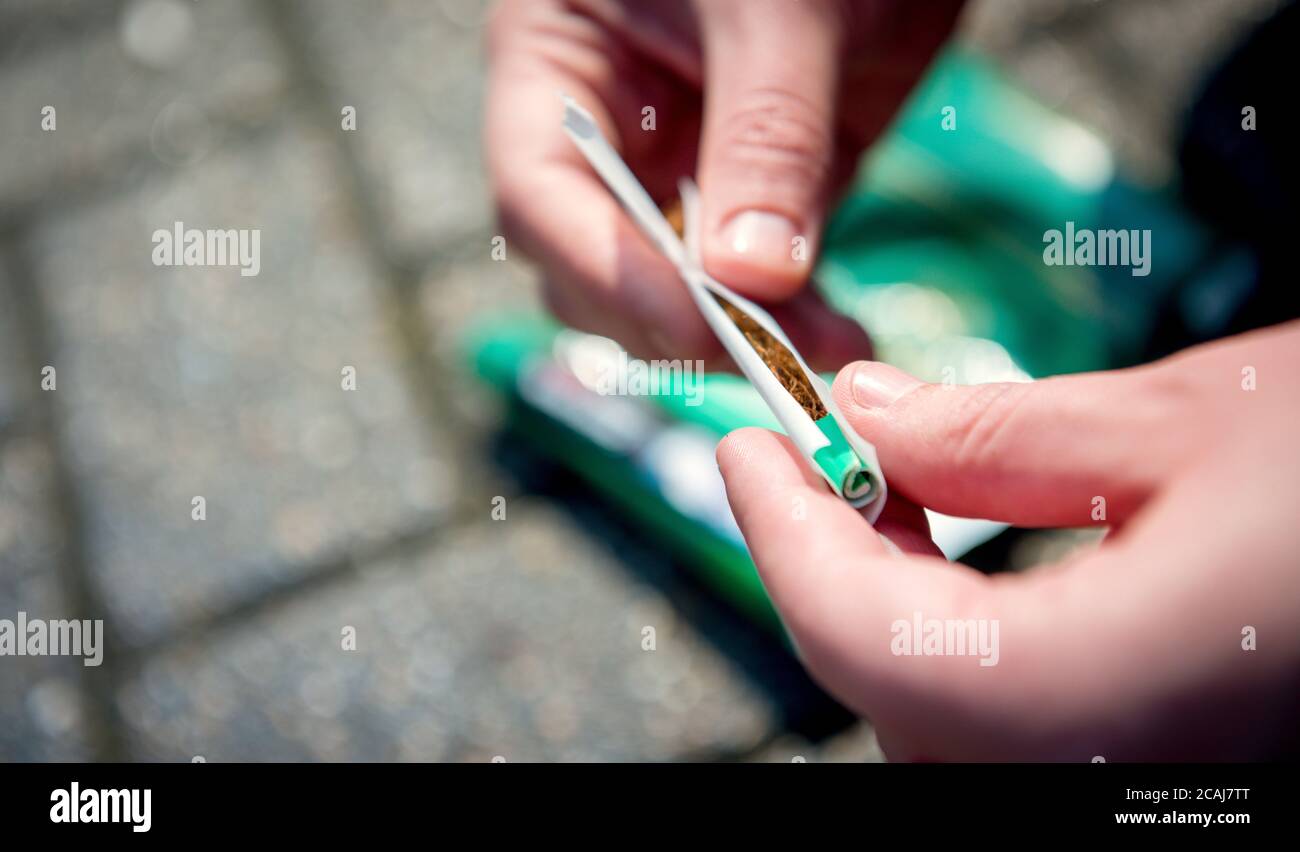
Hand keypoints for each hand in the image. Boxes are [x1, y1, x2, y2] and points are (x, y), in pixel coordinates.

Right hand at [486, 0, 960, 364]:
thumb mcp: (771, 8)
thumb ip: (763, 135)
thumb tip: (751, 279)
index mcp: (559, 65)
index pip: (541, 192)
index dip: (609, 267)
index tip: (696, 320)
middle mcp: (613, 132)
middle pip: (595, 264)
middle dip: (669, 317)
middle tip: (761, 351)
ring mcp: (690, 168)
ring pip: (678, 290)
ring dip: (743, 335)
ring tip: (820, 355)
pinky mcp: (768, 190)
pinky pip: (761, 279)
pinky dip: (793, 316)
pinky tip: (836, 337)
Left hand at [717, 321, 1299, 759]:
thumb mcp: (1191, 421)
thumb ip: (998, 432)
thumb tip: (866, 415)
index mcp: (1116, 695)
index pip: (867, 644)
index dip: (782, 540)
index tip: (749, 447)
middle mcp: (1115, 778)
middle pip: (890, 694)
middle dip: (824, 569)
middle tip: (809, 459)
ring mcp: (1144, 787)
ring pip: (935, 725)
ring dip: (879, 607)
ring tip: (882, 494)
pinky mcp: (1167, 766)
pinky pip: (1004, 730)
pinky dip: (951, 646)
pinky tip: (961, 562)